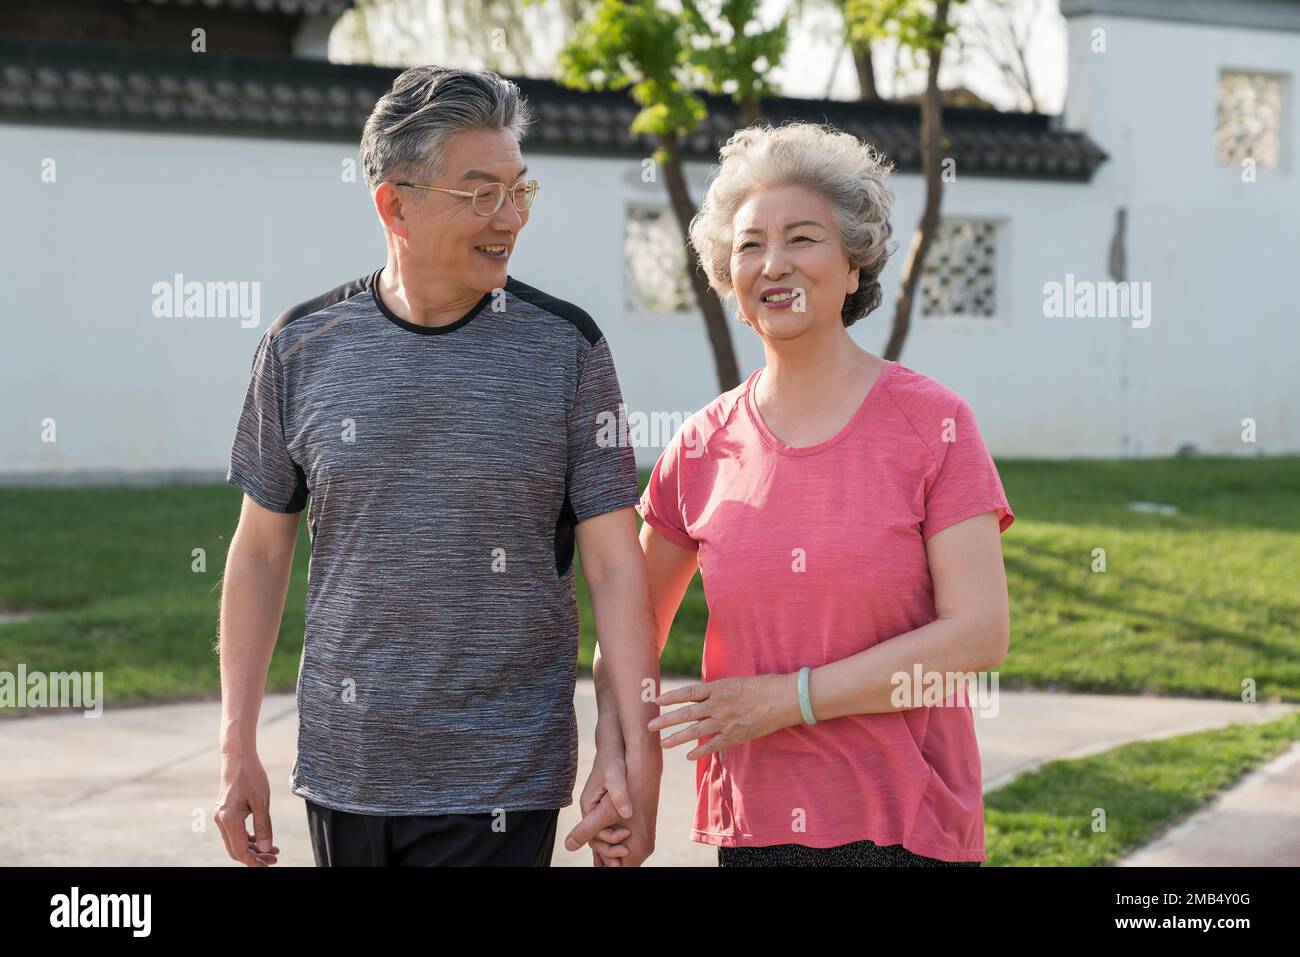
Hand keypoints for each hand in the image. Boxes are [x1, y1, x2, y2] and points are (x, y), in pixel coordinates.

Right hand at [214, 751, 279, 866]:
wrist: (238, 758)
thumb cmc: (251, 777)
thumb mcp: (262, 802)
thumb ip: (264, 826)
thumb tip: (266, 849)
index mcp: (229, 820)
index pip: (240, 851)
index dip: (254, 861)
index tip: (268, 865)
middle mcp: (221, 821)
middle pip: (236, 849)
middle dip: (254, 857)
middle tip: (274, 860)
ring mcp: (221, 817)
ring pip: (235, 842)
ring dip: (253, 848)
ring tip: (273, 851)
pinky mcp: (224, 812)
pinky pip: (235, 832)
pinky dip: (248, 838)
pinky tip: (262, 839)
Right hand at [565, 712, 633, 864]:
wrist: (615, 748)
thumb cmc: (613, 760)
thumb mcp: (616, 777)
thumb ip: (619, 796)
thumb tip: (626, 814)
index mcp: (588, 806)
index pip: (592, 834)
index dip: (608, 843)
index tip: (624, 846)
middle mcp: (591, 810)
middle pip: (596, 838)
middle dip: (610, 849)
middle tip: (627, 851)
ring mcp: (599, 810)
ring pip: (603, 835)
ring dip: (613, 845)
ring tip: (629, 851)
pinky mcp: (609, 808)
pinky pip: (610, 828)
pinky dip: (616, 838)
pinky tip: (630, 842)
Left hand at [648, 673, 802, 759]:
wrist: (784, 698)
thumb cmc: (764, 685)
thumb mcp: (737, 681)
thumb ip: (719, 689)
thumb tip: (704, 694)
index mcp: (718, 688)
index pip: (688, 692)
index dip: (671, 697)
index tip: (657, 700)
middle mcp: (718, 705)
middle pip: (686, 713)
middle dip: (666, 720)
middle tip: (649, 726)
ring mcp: (725, 721)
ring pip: (695, 731)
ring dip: (677, 737)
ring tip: (662, 743)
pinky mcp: (735, 735)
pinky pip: (713, 745)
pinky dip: (699, 751)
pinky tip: (688, 756)